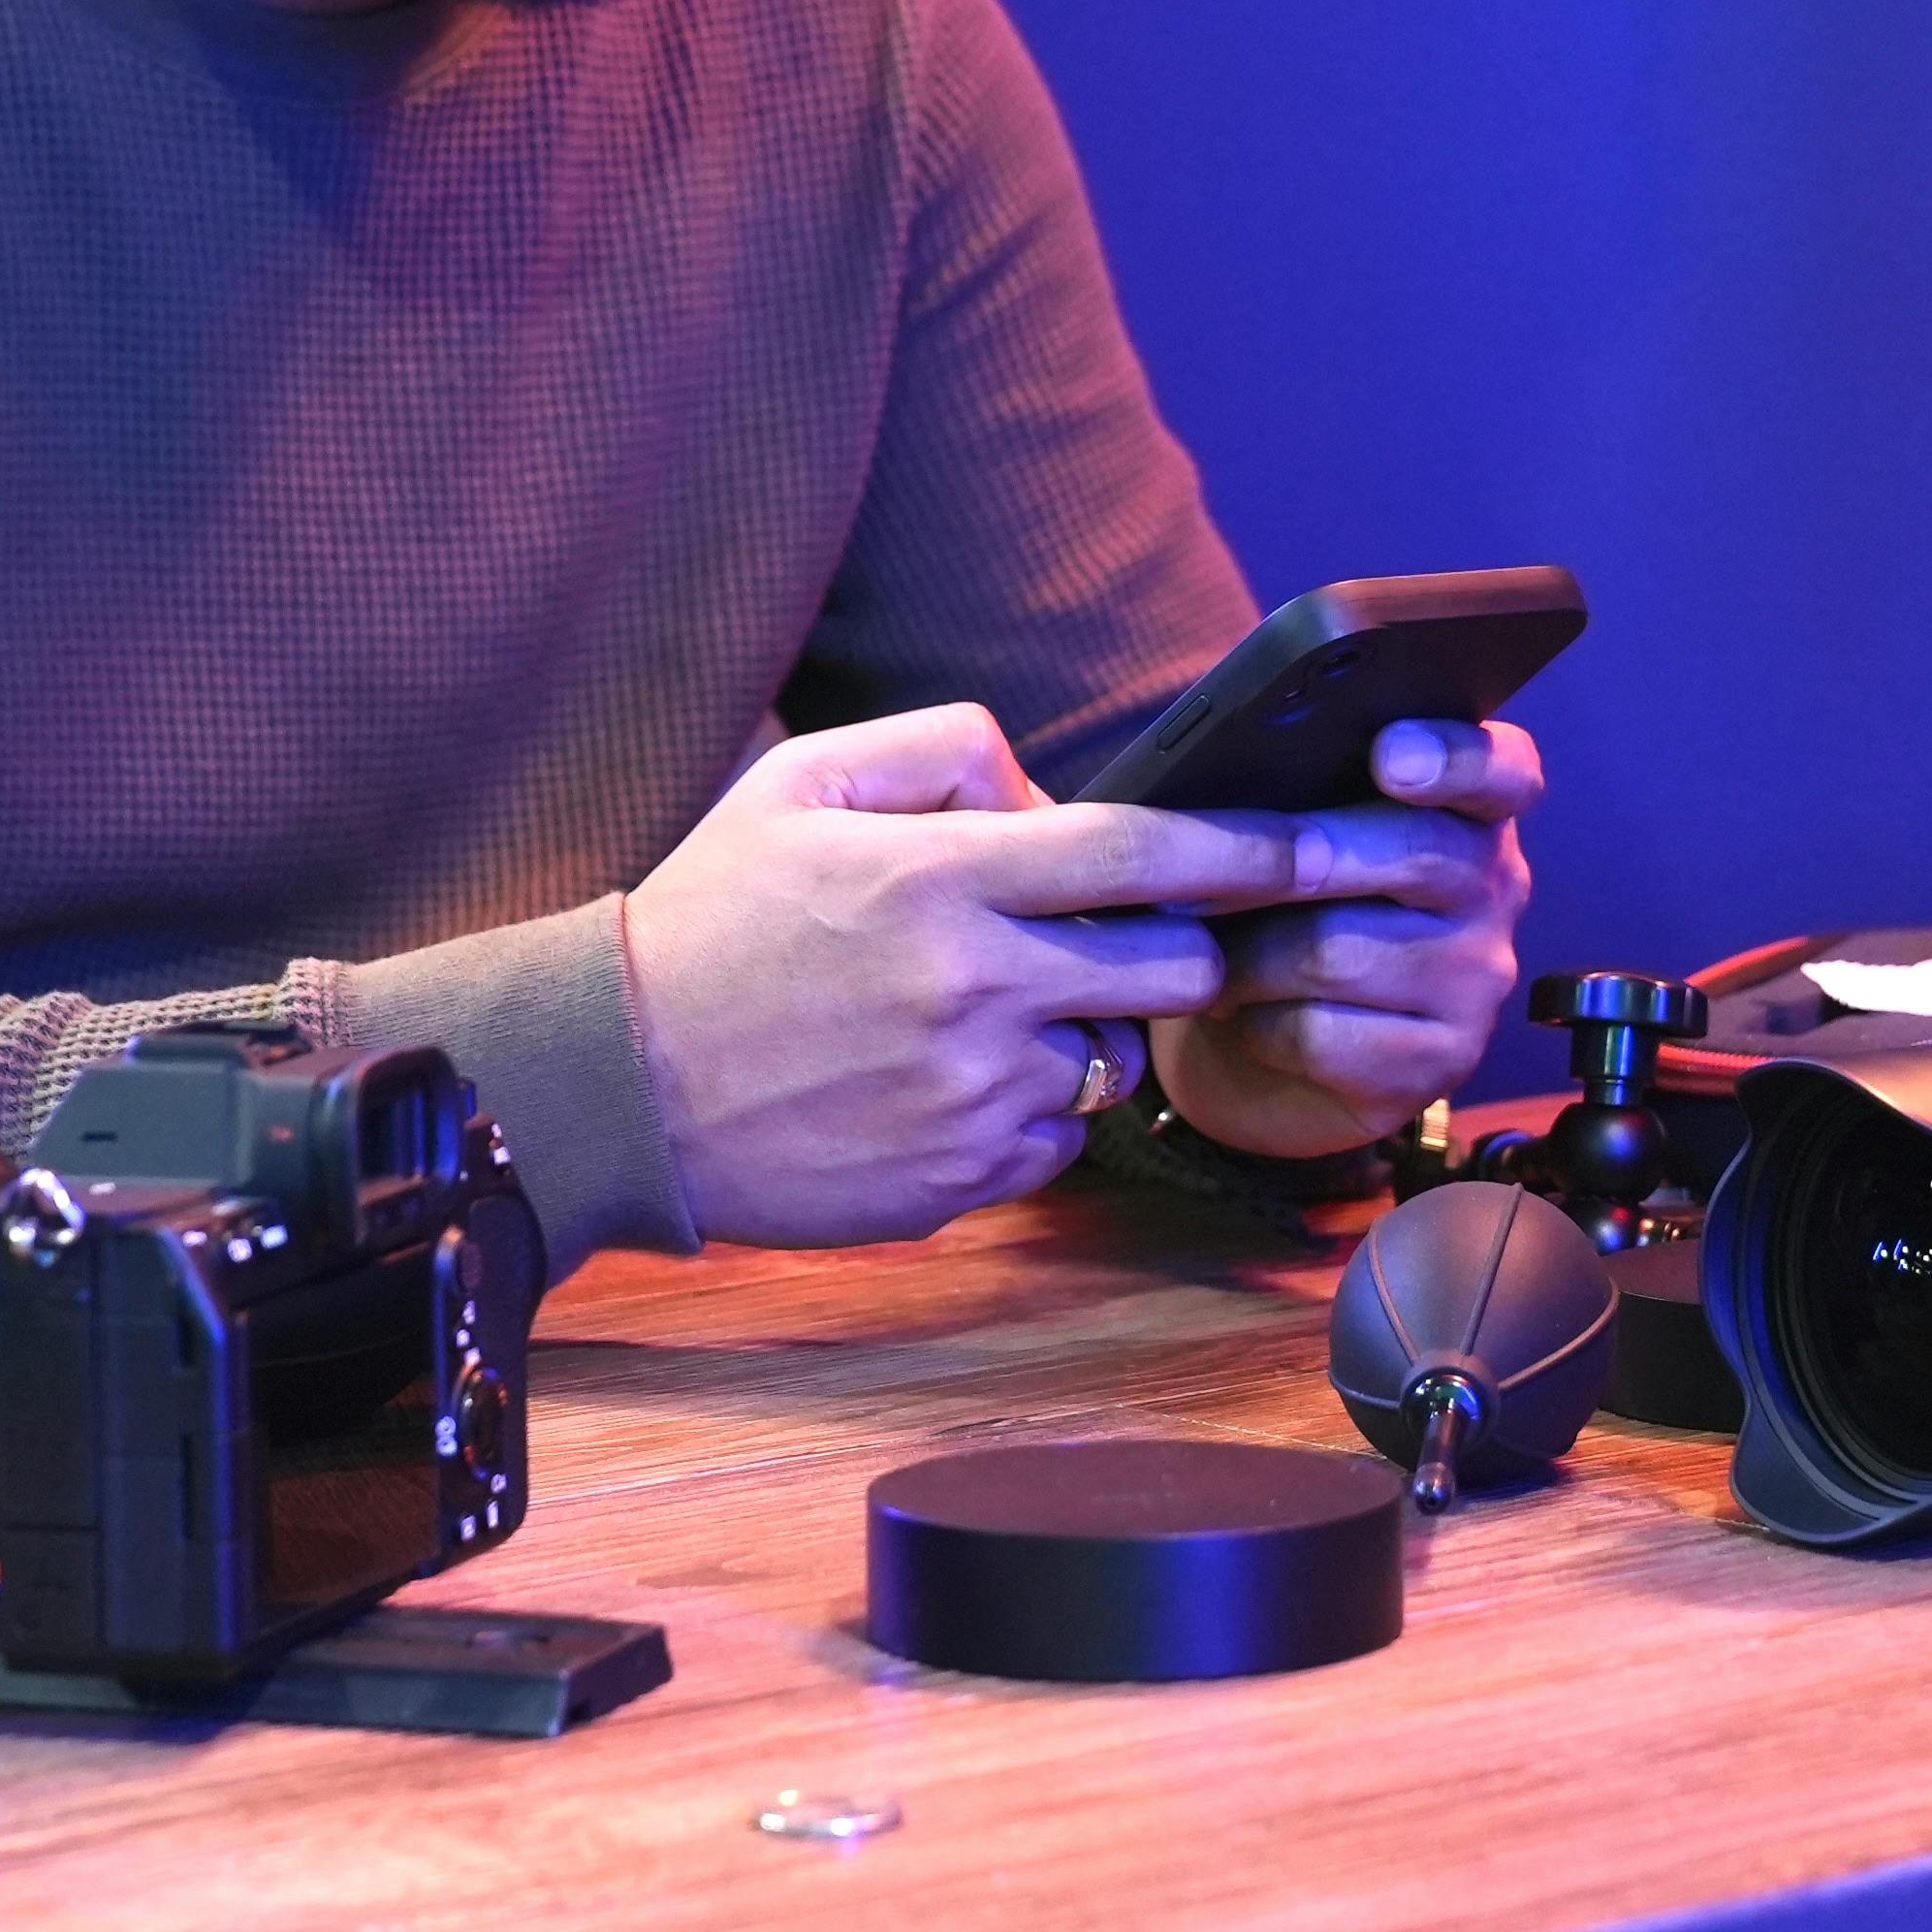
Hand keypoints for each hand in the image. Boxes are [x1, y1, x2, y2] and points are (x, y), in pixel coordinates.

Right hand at [618, 707, 1317, 1249]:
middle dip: (1178, 948)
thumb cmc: (709, 920)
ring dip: (1086, 1031)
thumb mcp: (797, 785)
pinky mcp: (960, 1178)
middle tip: (1123, 940)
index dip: (1250, 849)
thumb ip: (939, 752)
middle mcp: (973, 987)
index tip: (1316, 844)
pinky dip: (1031, 1107)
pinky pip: (1058, 1137)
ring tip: (981, 1015)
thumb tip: (1045, 790)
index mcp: (940, 879)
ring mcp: (971, 1093)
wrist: (615, 1082)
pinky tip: (941, 1081)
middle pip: (1171, 967)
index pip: (1143, 855)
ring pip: (1116, 1059)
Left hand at [1153, 716, 1545, 1163]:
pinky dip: (1253, 1022)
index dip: (1454, 757)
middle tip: (1216, 870)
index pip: (1503, 769)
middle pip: (1414, 853)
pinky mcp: (1438, 1064)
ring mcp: (1476, 981)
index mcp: (1474, 808)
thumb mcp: (1297, 832)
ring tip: (1197, 952)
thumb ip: (1293, 792)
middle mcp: (1495, 889)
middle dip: (1298, 857)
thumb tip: (1218, 781)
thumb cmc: (1283, 907)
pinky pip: (1321, 1033)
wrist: (1276, 1043)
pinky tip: (1235, 1012)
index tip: (1391, 756)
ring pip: (1340, 953)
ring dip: (1246, 955)